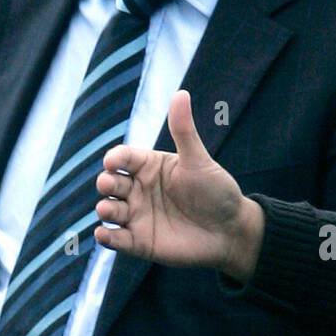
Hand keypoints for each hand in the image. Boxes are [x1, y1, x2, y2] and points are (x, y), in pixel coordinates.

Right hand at [94, 89, 264, 278]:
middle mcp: (138, 190)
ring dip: (104, 209)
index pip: (123, 158)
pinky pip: (116, 240)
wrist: (231, 231)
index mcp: (149, 166)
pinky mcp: (140, 241)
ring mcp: (137, 216)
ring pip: (109, 210)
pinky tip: (104, 235)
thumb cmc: (216, 192)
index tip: (112, 162)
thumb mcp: (199, 161)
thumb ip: (184, 131)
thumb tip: (181, 93)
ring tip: (107, 209)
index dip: (115, 159)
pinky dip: (106, 238)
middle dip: (105, 183)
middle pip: (110, 183)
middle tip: (109, 185)